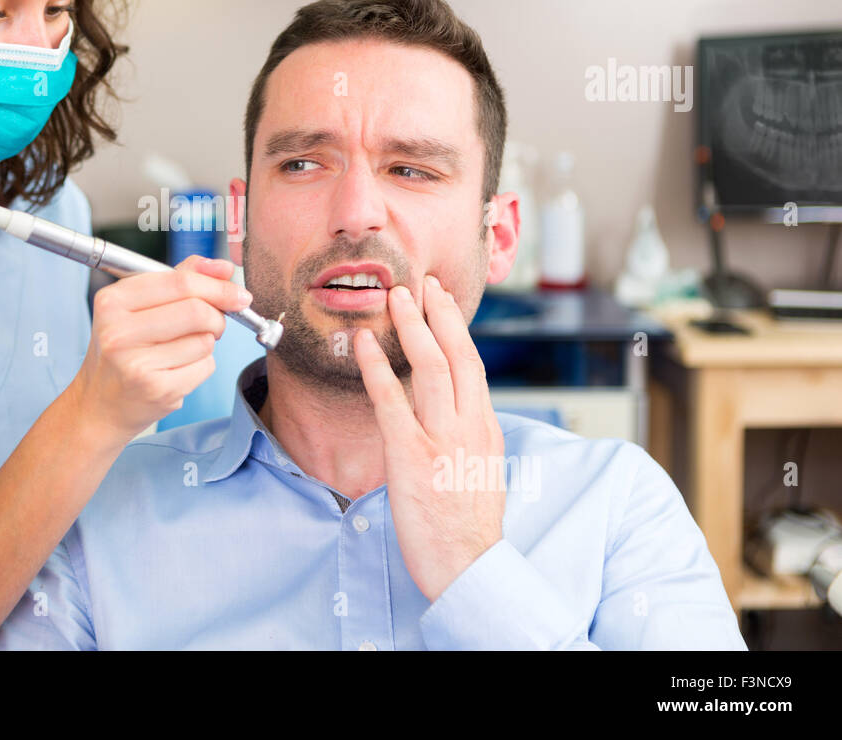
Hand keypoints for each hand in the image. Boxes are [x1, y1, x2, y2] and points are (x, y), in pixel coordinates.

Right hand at [67, 255, 250, 445]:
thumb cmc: (124, 348)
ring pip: (204, 341)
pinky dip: (201, 366)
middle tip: (217, 324)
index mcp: (112, 301)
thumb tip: (223, 268)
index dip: (217, 285)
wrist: (101, 404)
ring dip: (206, 343)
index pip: (179, 282)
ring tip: (181, 350)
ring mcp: (136, 364)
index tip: (238, 294)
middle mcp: (118, 331)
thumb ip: (179, 279)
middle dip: (218, 316)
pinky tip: (178, 370)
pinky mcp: (156, 390)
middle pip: (196, 311)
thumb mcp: (138, 306)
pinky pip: (204, 367)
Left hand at [352, 274, 505, 601]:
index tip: (440, 302)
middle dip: (437, 313)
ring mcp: (442, 439)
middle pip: (457, 354)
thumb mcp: (480, 474)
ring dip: (411, 326)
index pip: (472, 366)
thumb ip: (467, 441)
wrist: (468, 568)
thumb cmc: (467, 530)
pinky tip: (364, 344)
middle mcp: (470, 426)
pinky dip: (378, 367)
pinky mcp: (411, 455)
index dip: (454, 329)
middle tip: (419, 283)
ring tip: (394, 296)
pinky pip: (392, 400)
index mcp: (486, 430)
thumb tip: (454, 418)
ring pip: (432, 366)